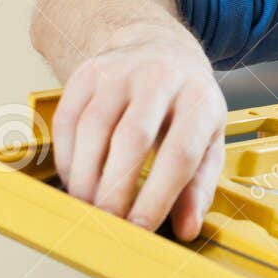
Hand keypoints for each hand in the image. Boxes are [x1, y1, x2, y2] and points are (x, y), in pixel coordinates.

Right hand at [51, 24, 226, 240]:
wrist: (159, 48)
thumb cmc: (188, 103)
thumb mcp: (209, 139)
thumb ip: (200, 185)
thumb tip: (187, 229)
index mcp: (200, 100)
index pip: (180, 154)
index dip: (158, 196)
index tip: (141, 228)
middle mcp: (161, 79)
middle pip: (132, 140)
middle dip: (116, 190)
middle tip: (109, 223)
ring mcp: (121, 72)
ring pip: (93, 130)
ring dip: (86, 178)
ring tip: (90, 208)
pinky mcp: (87, 73)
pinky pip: (68, 121)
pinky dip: (68, 159)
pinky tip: (76, 181)